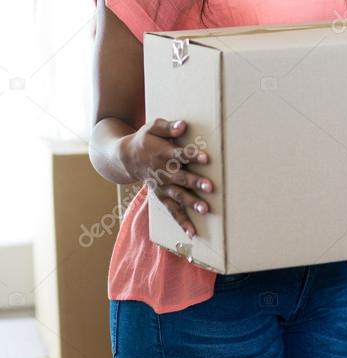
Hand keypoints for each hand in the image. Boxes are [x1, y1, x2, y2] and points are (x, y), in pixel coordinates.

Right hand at [120, 118, 212, 237]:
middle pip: (181, 178)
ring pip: (178, 196)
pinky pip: (171, 210)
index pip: (180, 155)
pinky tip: (193, 232)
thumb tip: (183, 125)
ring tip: (205, 210)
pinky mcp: (161, 196)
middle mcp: (163, 172)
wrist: (126, 157)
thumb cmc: (145, 139)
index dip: (193, 156)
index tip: (207, 158)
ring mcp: (162, 186)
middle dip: (195, 182)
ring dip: (191, 203)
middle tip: (210, 187)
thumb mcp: (153, 127)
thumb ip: (168, 127)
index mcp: (163, 154)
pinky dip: (181, 221)